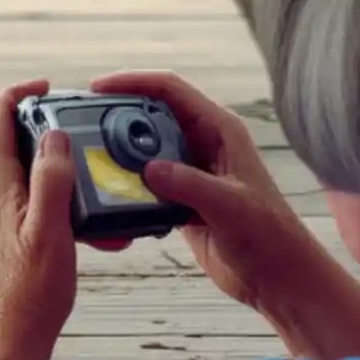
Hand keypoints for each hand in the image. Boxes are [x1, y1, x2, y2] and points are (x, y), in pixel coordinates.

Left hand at [0, 79, 77, 353]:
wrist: (14, 333)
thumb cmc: (32, 288)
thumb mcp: (51, 229)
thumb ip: (51, 178)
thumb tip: (54, 134)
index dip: (18, 93)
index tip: (49, 86)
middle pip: (6, 135)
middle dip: (39, 117)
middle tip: (74, 116)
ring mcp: (1, 210)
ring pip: (23, 164)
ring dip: (52, 153)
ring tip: (88, 160)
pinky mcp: (12, 227)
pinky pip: (34, 192)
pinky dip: (58, 187)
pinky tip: (88, 210)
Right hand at [88, 70, 325, 311]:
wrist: (277, 277)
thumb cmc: (269, 235)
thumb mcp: (230, 206)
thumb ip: (191, 185)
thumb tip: (149, 170)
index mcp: (220, 130)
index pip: (171, 90)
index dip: (133, 82)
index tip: (98, 87)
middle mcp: (204, 144)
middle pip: (151, 115)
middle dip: (117, 114)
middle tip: (82, 121)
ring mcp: (191, 172)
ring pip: (146, 149)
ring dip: (118, 152)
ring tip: (87, 157)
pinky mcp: (181, 199)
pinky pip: (146, 182)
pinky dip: (126, 185)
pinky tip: (107, 194)